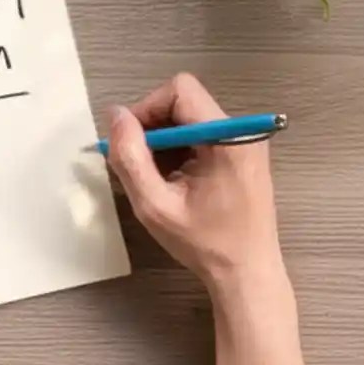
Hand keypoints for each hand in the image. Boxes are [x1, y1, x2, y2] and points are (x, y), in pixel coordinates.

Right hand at [106, 73, 284, 293]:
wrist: (247, 273)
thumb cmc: (204, 244)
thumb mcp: (154, 205)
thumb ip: (130, 157)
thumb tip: (116, 115)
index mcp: (228, 138)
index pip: (180, 91)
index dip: (147, 109)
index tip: (130, 143)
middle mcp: (242, 131)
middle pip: (184, 101)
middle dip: (153, 127)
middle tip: (138, 165)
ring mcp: (246, 141)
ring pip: (190, 117)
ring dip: (164, 141)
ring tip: (157, 178)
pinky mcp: (243, 153)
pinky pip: (201, 133)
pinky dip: (179, 150)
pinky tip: (175, 181)